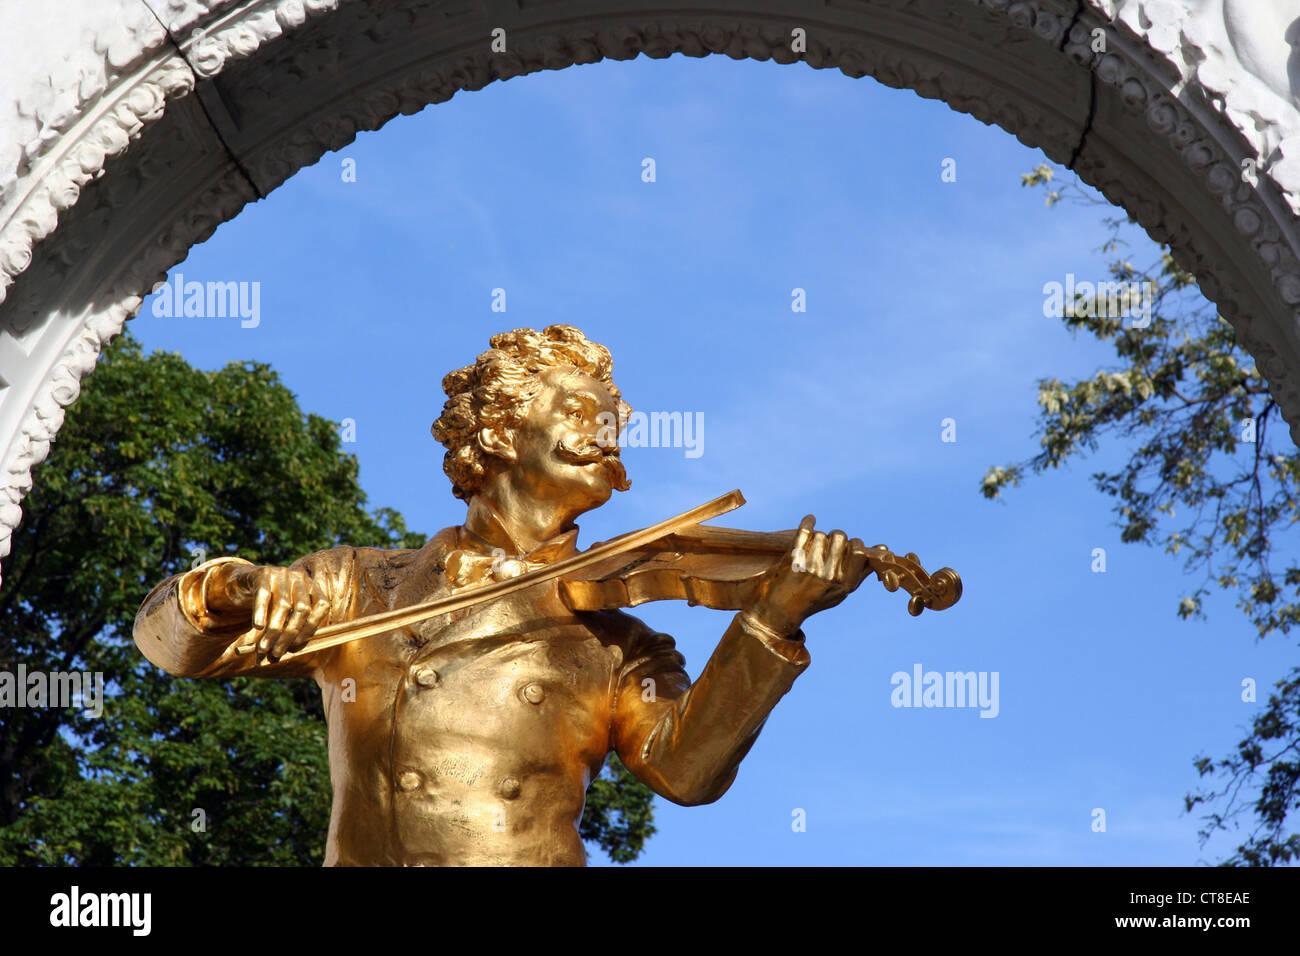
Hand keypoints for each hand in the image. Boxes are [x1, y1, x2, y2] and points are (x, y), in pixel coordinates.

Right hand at [206, 563, 330, 660]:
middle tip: (276, 653)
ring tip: (263, 648)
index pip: (322, 606)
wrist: (244, 581)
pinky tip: (257, 627)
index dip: (312, 628)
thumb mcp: (283, 615)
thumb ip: (288, 631)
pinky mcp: (262, 573)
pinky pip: (263, 595)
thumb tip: (283, 656)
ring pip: (283, 605)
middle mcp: (300, 578)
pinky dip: (261, 612)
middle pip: (302, 609)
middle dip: (289, 635)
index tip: (296, 647)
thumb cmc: (268, 605)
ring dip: (273, 631)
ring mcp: (282, 573)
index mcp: (312, 587)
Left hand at [746, 515, 871, 635]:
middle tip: (829, 544)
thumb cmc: (814, 598)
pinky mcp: (793, 559)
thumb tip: (884, 548)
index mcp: (845, 584)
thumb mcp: (841, 591)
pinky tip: (810, 520)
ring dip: (818, 537)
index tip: (848, 546)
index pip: (858, 551)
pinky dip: (808, 521)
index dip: (854, 544)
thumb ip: (862, 571)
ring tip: (813, 548)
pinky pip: (805, 530)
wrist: (780, 610)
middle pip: (840, 537)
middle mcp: (830, 576)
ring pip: (821, 534)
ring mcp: (811, 567)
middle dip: (835, 537)